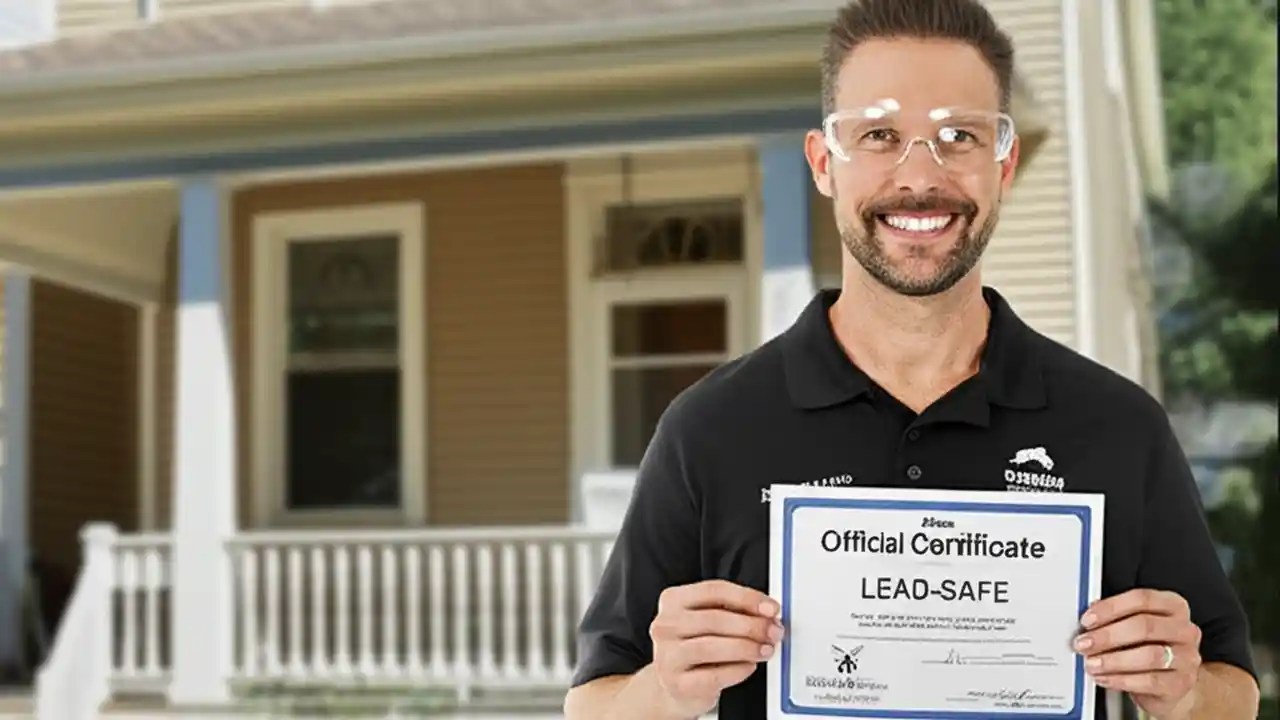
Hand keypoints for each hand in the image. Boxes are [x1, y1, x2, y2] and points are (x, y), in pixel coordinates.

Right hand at [649, 579, 783, 717]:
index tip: (771, 608)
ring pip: (713, 646)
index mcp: (673, 600)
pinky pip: (715, 675)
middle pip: (714, 618)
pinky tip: (749, 666)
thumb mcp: (708, 620)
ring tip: (765, 650)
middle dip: (752, 625)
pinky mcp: (678, 684)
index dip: (747, 598)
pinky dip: (738, 670)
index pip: (713, 591)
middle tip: (773, 631)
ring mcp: (668, 656)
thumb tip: (767, 613)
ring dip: (748, 647)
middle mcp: (665, 626)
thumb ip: (733, 611)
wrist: (675, 685)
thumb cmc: (696, 647)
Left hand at [1075, 589, 1201, 718]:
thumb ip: (1116, 617)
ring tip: (1091, 663)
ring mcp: (1187, 658)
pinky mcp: (1182, 683)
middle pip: (1145, 626)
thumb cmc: (1149, 647)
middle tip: (1084, 643)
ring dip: (1113, 660)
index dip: (1110, 608)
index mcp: (1173, 606)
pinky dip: (1121, 680)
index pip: (1142, 599)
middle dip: (1108, 636)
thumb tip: (1089, 616)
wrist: (1170, 684)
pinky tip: (1105, 678)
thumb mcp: (1135, 627)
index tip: (1087, 619)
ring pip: (1150, 655)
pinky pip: (1151, 681)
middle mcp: (1185, 630)